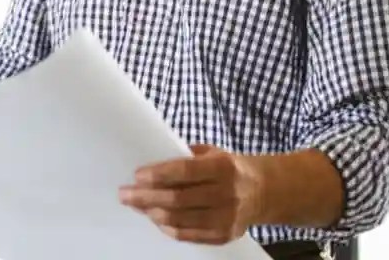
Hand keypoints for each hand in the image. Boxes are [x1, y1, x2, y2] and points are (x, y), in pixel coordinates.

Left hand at [119, 144, 265, 244]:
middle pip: (178, 199)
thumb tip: (152, 164)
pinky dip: (168, 228)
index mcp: (223, 167)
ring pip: (181, 220)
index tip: (137, 175)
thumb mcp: (213, 152)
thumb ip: (186, 157)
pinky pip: (189, 235)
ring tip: (137, 206)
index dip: (159, 174)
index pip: (185, 171)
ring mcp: (226, 217)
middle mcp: (227, 193)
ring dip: (153, 213)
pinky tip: (155, 218)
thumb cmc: (229, 168)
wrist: (263, 191)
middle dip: (147, 197)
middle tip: (125, 194)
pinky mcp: (224, 235)